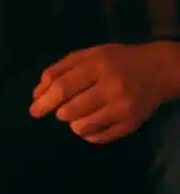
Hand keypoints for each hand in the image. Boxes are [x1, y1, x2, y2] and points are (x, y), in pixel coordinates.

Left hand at [30, 43, 173, 143]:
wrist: (159, 70)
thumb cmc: (116, 61)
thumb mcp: (89, 55)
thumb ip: (59, 70)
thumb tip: (36, 95)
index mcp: (98, 65)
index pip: (62, 88)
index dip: (44, 102)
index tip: (34, 111)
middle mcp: (112, 87)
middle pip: (68, 111)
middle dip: (60, 112)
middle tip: (66, 108)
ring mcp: (123, 108)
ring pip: (81, 128)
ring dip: (74, 123)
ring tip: (83, 113)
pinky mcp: (131, 124)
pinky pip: (98, 138)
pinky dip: (89, 133)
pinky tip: (95, 121)